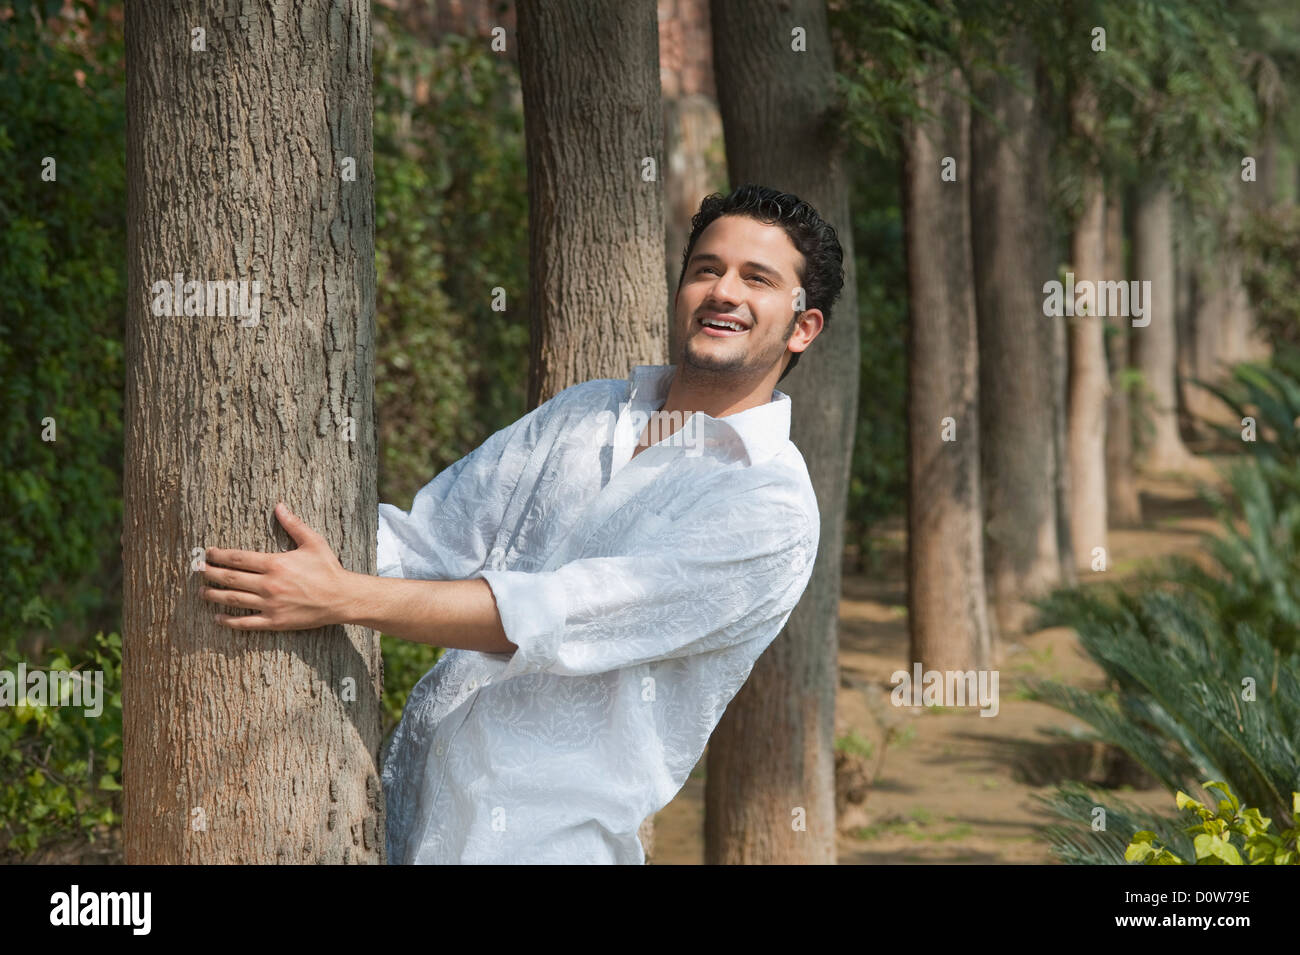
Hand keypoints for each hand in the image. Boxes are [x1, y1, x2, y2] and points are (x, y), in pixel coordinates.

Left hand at [200, 502, 352, 630]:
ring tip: (201, 592)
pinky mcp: (274, 621)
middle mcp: (269, 584)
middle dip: (210, 573)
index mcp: (275, 563)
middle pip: (230, 578)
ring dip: (214, 596)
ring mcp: (270, 604)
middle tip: (196, 571)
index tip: (208, 553)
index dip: (219, 555)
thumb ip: (293, 524)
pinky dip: (229, 621)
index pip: (238, 558)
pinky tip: (217, 617)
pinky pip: (246, 622)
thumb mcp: (313, 542)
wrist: (342, 598)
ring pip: (234, 599)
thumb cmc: (328, 568)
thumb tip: (279, 506)